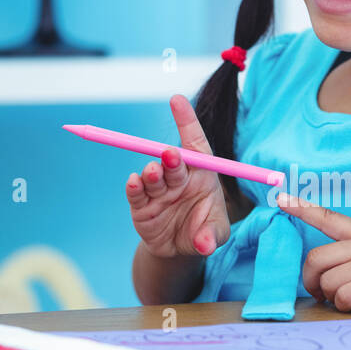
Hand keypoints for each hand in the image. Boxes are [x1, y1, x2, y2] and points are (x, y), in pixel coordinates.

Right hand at [126, 95, 230, 259]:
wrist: (180, 250)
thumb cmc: (204, 231)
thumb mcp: (215, 234)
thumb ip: (212, 236)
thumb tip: (204, 245)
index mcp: (201, 174)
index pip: (194, 143)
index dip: (186, 121)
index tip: (176, 100)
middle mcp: (178, 177)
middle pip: (173, 161)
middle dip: (170, 156)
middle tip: (170, 154)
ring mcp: (158, 190)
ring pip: (153, 176)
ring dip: (152, 173)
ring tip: (154, 174)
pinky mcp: (141, 205)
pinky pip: (136, 193)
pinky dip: (134, 187)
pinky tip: (134, 182)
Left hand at [276, 193, 350, 311]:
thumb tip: (338, 279)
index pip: (329, 218)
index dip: (302, 208)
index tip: (280, 198)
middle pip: (315, 258)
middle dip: (309, 280)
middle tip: (318, 293)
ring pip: (327, 281)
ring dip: (330, 297)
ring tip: (346, 302)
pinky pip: (344, 297)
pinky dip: (344, 306)